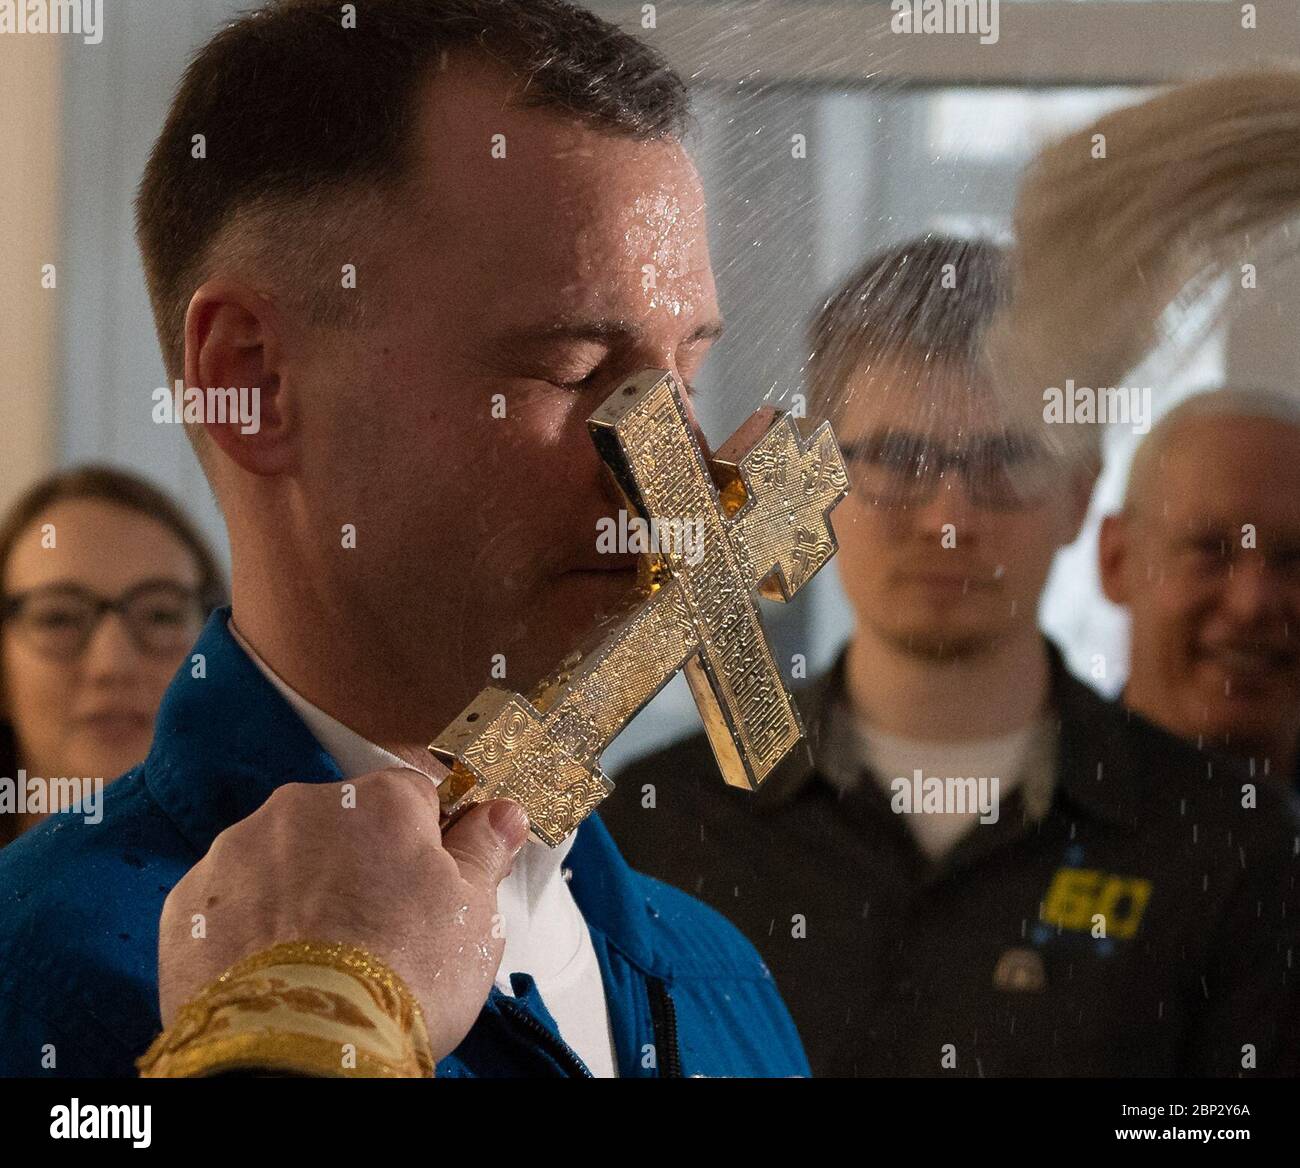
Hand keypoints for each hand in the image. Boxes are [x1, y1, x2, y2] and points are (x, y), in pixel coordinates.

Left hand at [157, 768, 528, 1060]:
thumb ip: (486, 849)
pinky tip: (279, 968)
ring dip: (304, 891)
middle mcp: (303, 810)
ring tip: (328, 957)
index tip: (436, 877)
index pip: (417, 795)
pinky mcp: (190, 904)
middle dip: (364, 865)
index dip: (432, 840)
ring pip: (285, 859)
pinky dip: (252, 926)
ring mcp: (240, 853)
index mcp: (378, 800)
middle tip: (385, 929)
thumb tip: (501, 815)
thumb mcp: (474, 912)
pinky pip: (233, 900)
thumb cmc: (397, 978)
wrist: (302, 1051)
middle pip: (346, 824)